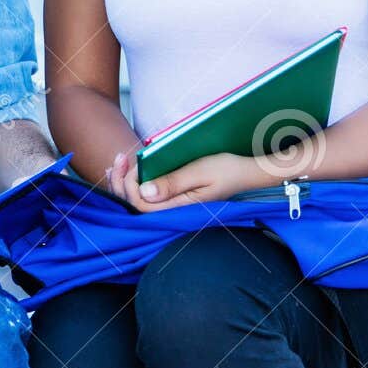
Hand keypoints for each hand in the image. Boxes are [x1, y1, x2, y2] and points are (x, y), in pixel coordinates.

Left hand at [104, 150, 268, 212]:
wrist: (249, 171)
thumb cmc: (228, 170)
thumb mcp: (200, 172)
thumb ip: (173, 183)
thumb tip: (144, 192)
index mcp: (179, 207)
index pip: (140, 205)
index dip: (129, 185)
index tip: (133, 163)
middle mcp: (173, 209)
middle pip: (134, 204)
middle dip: (120, 182)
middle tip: (118, 158)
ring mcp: (174, 204)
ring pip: (140, 199)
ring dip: (125, 180)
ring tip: (119, 160)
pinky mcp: (176, 196)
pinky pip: (149, 193)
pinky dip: (137, 180)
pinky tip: (131, 167)